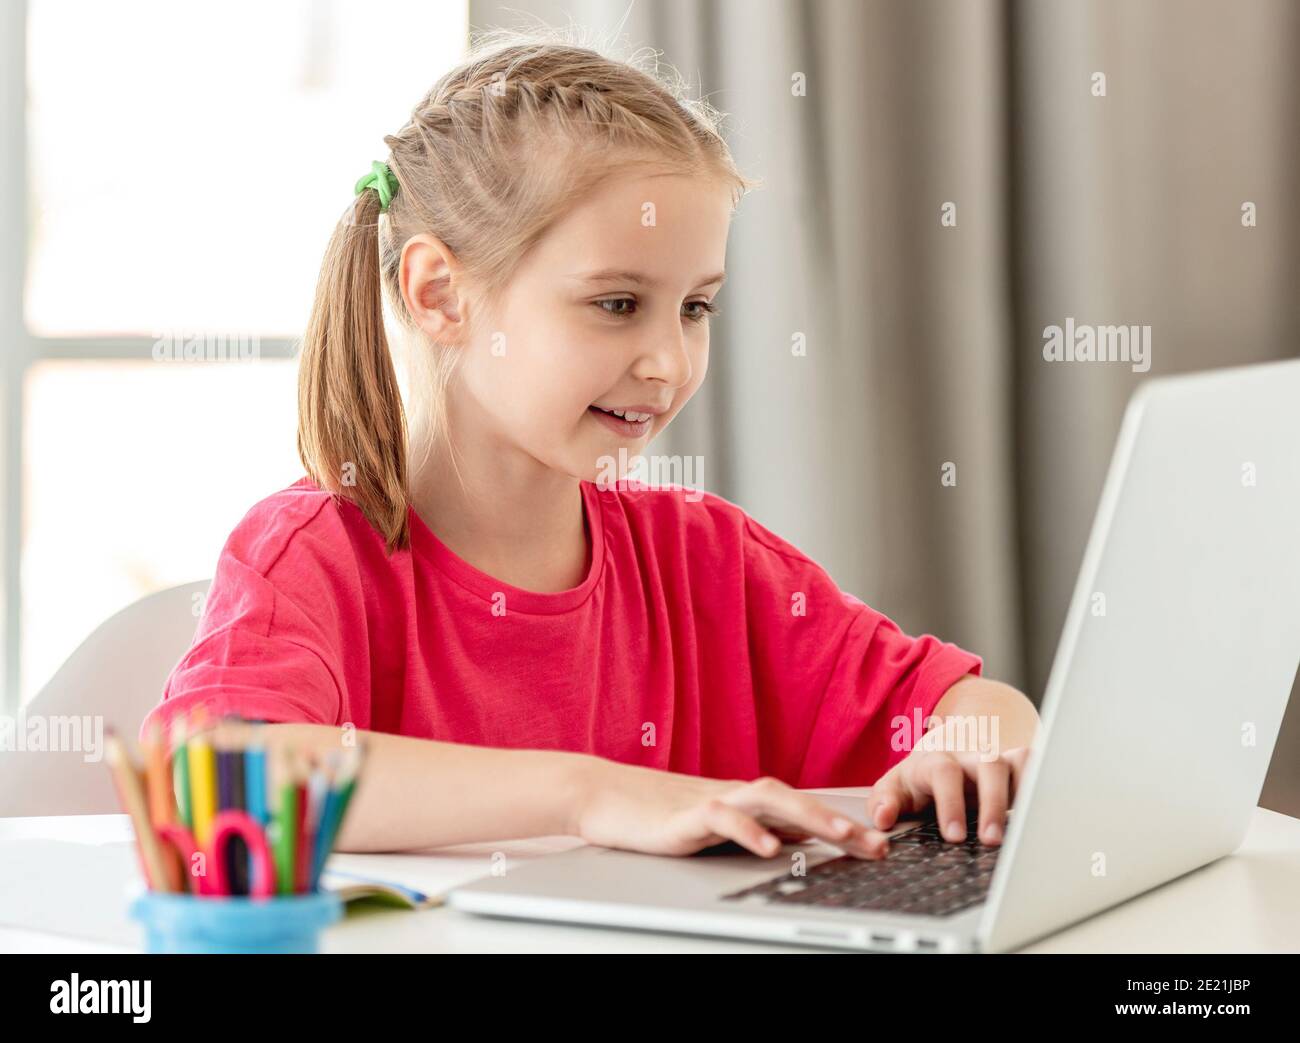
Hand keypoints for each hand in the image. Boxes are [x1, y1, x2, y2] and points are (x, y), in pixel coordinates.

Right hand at [572, 760, 889, 859]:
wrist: (600, 795)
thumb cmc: (653, 813)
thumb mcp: (713, 826)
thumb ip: (753, 828)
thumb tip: (797, 839)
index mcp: (745, 801)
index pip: (803, 810)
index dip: (843, 825)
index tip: (881, 845)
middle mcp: (735, 796)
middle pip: (797, 801)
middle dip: (841, 822)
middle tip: (878, 845)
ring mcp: (711, 801)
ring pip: (770, 799)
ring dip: (810, 817)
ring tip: (843, 836)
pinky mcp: (684, 814)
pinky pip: (722, 818)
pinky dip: (747, 830)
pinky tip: (769, 847)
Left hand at [867, 740, 1030, 845]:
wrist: (940, 753)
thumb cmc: (917, 780)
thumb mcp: (894, 789)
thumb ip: (883, 802)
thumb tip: (882, 819)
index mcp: (935, 761)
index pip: (944, 773)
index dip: (950, 803)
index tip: (953, 836)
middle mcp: (969, 756)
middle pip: (988, 764)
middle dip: (992, 801)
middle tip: (990, 840)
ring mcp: (995, 759)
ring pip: (1017, 761)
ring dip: (1023, 792)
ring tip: (1023, 828)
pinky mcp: (1016, 767)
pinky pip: (1034, 765)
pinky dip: (1041, 781)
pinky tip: (1040, 812)